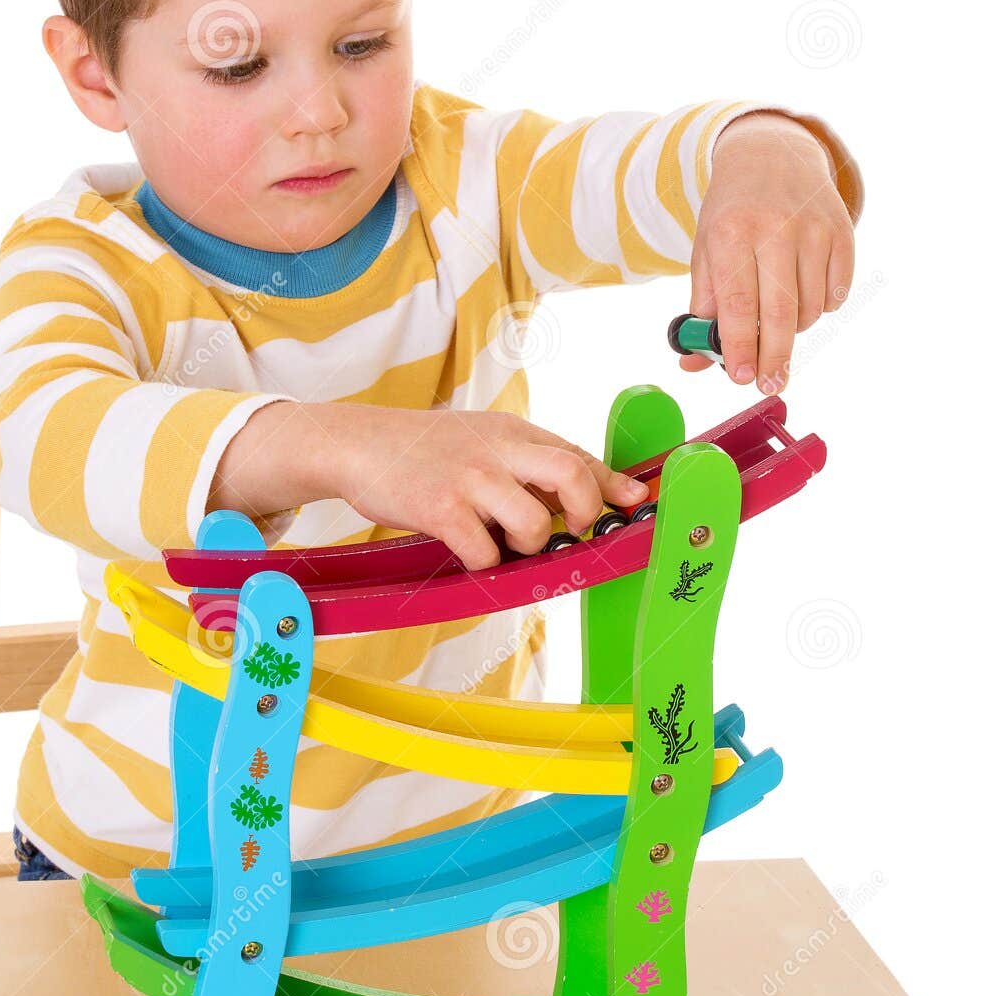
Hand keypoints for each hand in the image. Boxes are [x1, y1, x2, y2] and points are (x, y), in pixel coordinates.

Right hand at [313, 404, 649, 570]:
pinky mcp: (441, 508)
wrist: (358, 444)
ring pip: (534, 523)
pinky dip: (484, 563)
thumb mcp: (483, 439)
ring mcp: (471, 478)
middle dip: (587, 512)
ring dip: (528, 546)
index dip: (614, 485)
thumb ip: (529, 462)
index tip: (636, 504)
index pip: (579, 455)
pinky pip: (484, 552)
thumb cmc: (426, 451)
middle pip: (572, 475)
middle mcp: (499, 450)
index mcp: (514, 432)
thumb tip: (587, 492)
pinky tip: (467, 551)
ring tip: (503, 542)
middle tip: (572, 532)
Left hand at [685, 111, 854, 394]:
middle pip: (779, 312)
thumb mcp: (706, 252)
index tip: (741, 378)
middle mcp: (775, 229)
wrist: (771, 156)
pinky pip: (836, 292)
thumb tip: (696, 364)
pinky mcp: (843, 231)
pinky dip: (820, 305)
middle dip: (774, 357)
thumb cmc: (732, 215)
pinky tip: (803, 290)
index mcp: (731, 234)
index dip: (739, 345)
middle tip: (769, 385)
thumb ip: (704, 309)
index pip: (737, 303)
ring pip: (810, 308)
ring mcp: (814, 229)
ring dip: (793, 328)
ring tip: (776, 315)